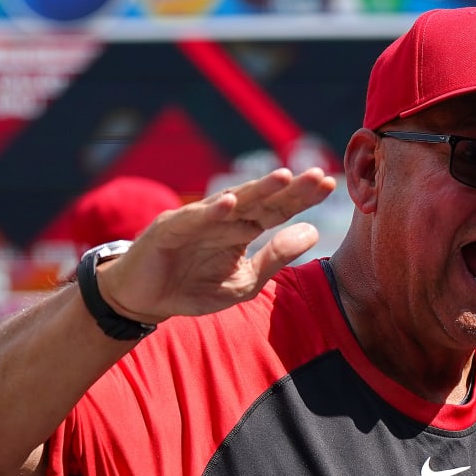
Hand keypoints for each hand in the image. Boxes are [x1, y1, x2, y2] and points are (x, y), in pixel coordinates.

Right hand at [97, 167, 334, 322]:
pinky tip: (229, 202)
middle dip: (288, 188)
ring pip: (231, 202)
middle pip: (261, 200)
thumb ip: (275, 257)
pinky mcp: (169, 229)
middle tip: (317, 175)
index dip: (301, 198)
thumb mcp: (244, 281)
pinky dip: (210, 212)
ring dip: (256, 190)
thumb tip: (314, 232)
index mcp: (241, 228)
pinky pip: (193, 219)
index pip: (277, 209)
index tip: (330, 184)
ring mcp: (196, 220)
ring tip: (283, 177)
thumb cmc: (193, 287)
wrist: (145, 300)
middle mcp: (222, 218)